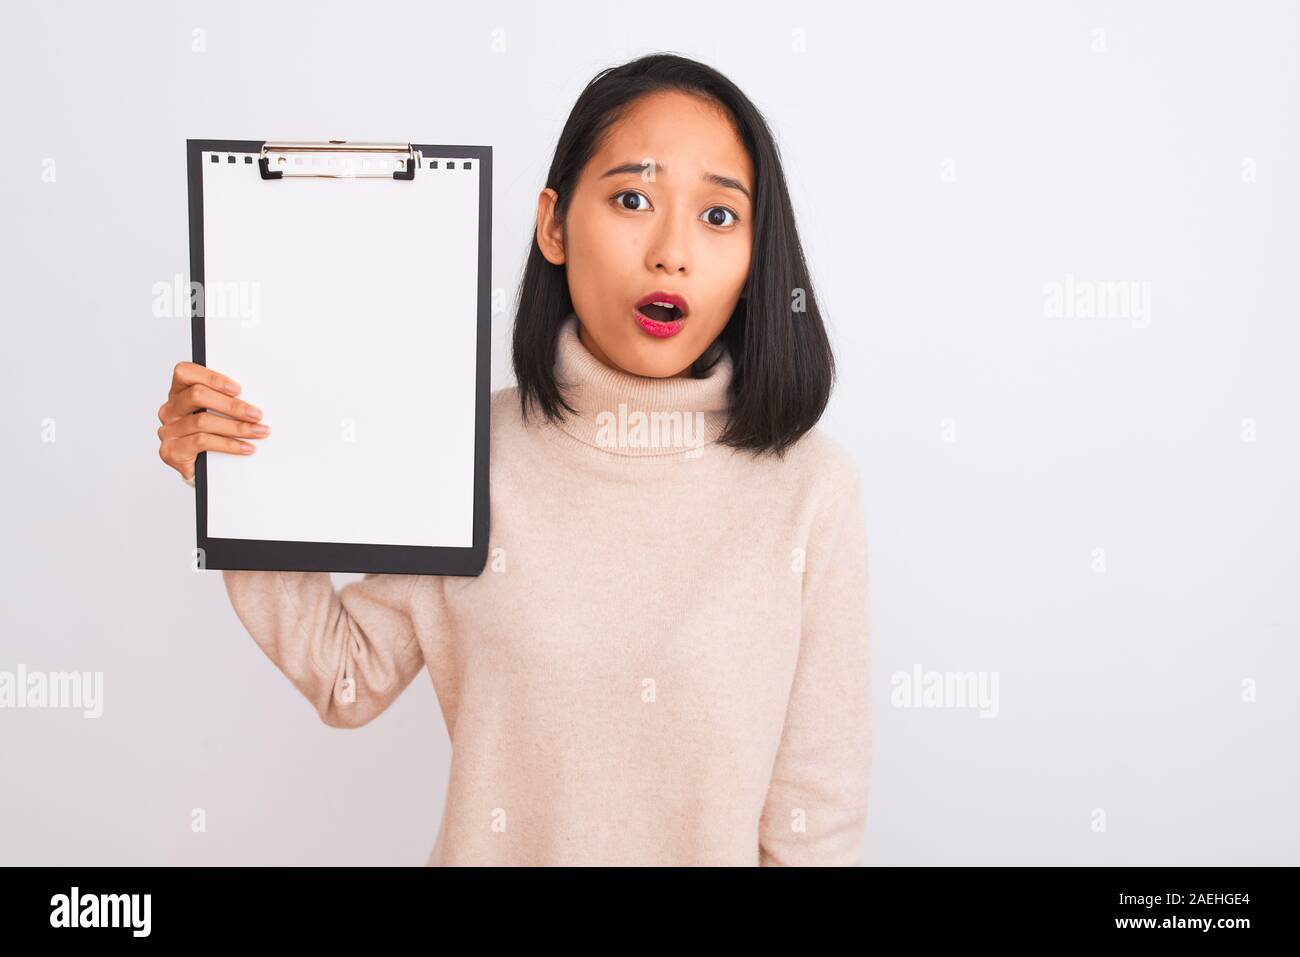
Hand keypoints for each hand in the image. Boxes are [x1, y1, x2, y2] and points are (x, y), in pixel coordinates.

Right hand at [158, 361, 269, 482]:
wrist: (200, 470)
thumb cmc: (210, 437)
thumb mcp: (217, 415)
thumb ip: (225, 402)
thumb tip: (254, 401)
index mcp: (179, 393)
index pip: (185, 373)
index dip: (211, 378)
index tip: (238, 389)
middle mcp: (170, 410)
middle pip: (196, 395)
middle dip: (231, 405)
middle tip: (256, 414)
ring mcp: (168, 431)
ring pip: (202, 421)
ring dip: (236, 427)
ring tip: (258, 431)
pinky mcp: (171, 451)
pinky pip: (202, 442)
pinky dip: (229, 445)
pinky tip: (246, 447)